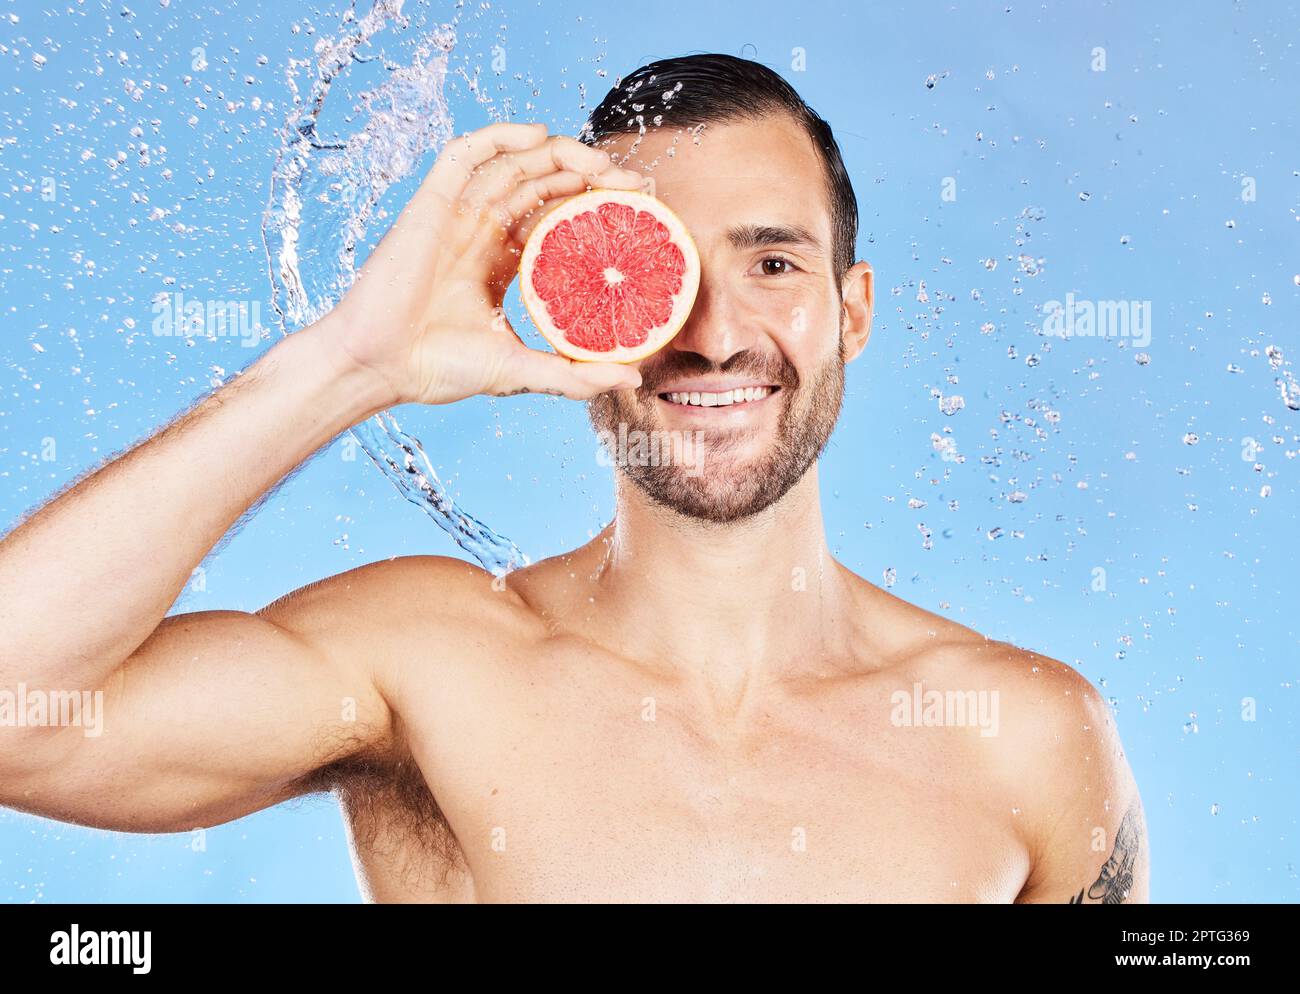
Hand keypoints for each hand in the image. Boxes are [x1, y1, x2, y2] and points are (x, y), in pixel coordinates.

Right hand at [314, 121, 646, 405]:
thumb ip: (573, 374)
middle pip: (540, 184)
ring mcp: (456, 214)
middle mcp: (480, 231)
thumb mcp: (520, 370)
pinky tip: (538, 136)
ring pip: (511, 164)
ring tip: (599, 165)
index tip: (635, 210)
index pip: (555, 219)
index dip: (592, 207)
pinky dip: (499, 137)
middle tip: (631, 185)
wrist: (380, 365)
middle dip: (587, 176)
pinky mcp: (430, 203)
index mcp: (501, 262)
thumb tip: (632, 377)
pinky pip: (464, 155)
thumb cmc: (439, 368)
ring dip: (557, 154)